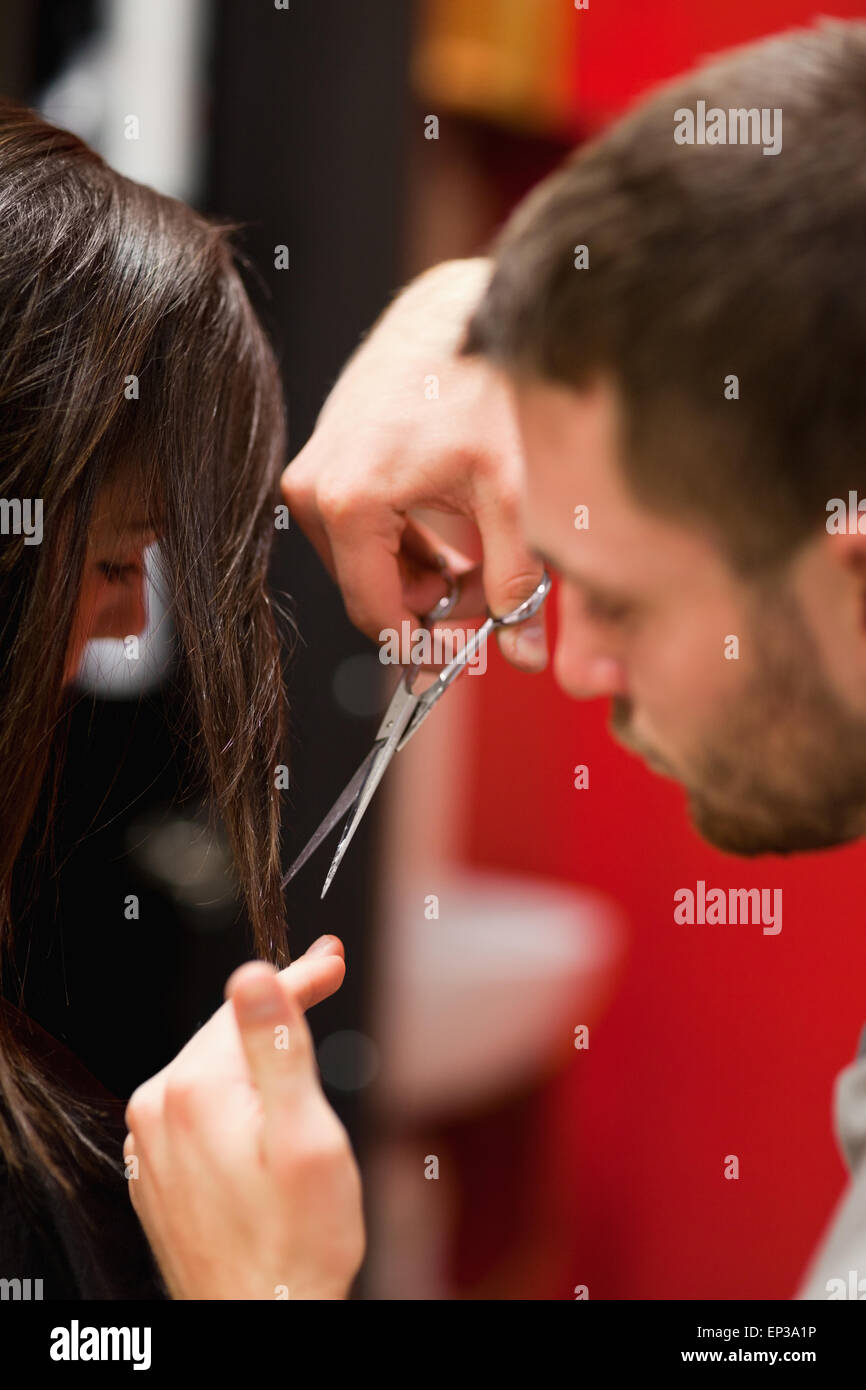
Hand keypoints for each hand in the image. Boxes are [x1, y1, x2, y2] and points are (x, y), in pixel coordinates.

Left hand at [123, 937, 363, 1299]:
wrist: (261, 1323)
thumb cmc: (296, 1244)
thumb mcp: (306, 1135)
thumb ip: (277, 1047)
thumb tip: (252, 973)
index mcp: (194, 1090)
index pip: (249, 1005)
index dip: (300, 976)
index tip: (334, 958)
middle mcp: (158, 1109)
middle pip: (227, 1033)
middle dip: (279, 1006)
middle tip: (328, 975)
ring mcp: (152, 1144)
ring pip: (212, 1069)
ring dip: (255, 1050)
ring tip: (303, 1037)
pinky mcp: (158, 1171)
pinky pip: (197, 1108)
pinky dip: (233, 1092)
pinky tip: (264, 1102)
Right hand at [281, 258, 547, 671]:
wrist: (454, 307)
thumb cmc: (484, 387)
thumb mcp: (512, 494)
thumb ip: (518, 583)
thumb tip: (525, 656)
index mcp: (351, 503)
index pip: (376, 613)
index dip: (423, 647)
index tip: (463, 660)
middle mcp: (315, 490)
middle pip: (369, 591)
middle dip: (428, 611)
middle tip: (488, 608)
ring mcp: (313, 472)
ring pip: (364, 564)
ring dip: (420, 580)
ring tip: (479, 568)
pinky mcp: (323, 459)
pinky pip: (359, 531)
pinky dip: (405, 547)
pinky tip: (452, 540)